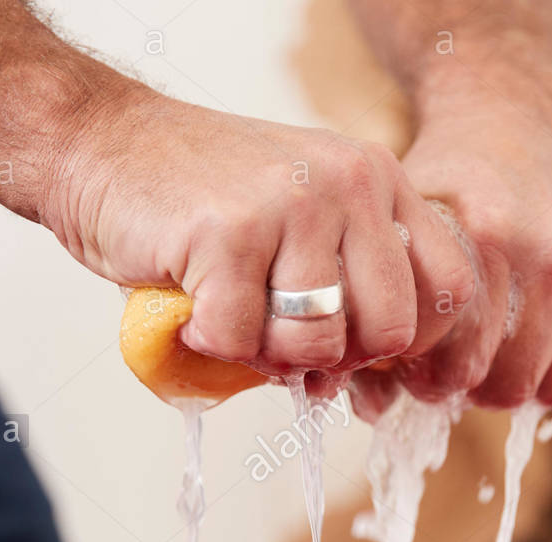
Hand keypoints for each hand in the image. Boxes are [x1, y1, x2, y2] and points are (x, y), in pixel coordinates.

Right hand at [41, 88, 472, 374]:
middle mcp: (349, 183)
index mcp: (379, 181)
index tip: (361, 355)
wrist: (102, 144)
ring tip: (233, 317)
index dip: (411, 344)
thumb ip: (348, 286)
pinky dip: (211, 345)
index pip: (449, 288)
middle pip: (389, 331)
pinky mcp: (228, 233)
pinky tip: (193, 307)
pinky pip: (243, 343)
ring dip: (267, 356)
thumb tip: (367, 388)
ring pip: (318, 344)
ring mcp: (291, 204)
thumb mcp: (303, 220)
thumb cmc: (205, 200)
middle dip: (335, 359)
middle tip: (283, 340)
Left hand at [367, 90, 551, 408]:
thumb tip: (373, 403)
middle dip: (468, 390)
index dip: (428, 380)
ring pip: (549, 383)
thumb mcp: (404, 219)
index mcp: (490, 235)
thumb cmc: (448, 176)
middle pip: (505, 381)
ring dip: (510, 385)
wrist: (518, 111)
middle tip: (447, 377)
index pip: (457, 359)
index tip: (413, 372)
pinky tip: (521, 335)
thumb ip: (386, 301)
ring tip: (483, 363)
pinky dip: (549, 362)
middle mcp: (551, 250)